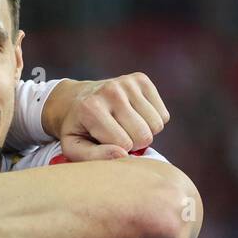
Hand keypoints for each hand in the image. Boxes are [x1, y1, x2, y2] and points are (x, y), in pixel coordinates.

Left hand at [47, 73, 169, 161]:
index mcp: (91, 108)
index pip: (124, 144)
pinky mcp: (141, 79)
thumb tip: (122, 155)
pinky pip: (163, 115)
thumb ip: (93, 157)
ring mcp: (127, 82)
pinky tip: (134, 117)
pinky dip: (151, 121)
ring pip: (157, 125)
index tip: (106, 143)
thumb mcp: (74, 148)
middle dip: (134, 143)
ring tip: (125, 127)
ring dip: (144, 132)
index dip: (119, 151)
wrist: (75, 100)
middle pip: (144, 135)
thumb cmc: (77, 129)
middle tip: (117, 136)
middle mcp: (110, 90)